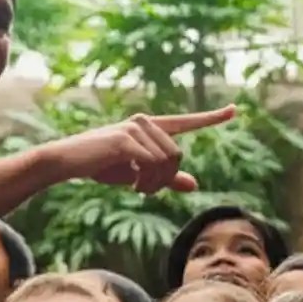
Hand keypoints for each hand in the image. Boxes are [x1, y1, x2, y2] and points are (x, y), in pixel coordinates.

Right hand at [55, 105, 235, 192]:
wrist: (68, 162)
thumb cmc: (102, 166)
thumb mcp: (138, 174)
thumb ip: (167, 178)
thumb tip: (195, 185)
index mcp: (151, 127)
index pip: (186, 121)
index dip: (211, 118)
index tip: (235, 110)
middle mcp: (146, 122)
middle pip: (177, 156)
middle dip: (166, 181)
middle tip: (146, 191)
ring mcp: (135, 127)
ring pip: (166, 162)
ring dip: (155, 184)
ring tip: (137, 189)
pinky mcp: (124, 138)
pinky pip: (151, 164)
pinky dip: (145, 182)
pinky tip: (132, 186)